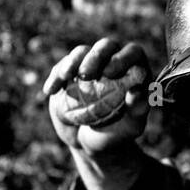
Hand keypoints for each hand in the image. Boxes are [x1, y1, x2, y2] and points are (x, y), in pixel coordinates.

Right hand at [43, 38, 152, 156]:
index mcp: (134, 72)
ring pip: (82, 52)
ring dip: (73, 61)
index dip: (122, 57)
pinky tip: (51, 90)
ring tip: (66, 76)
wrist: (90, 144)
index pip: (133, 53)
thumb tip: (136, 91)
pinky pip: (61, 68)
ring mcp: (89, 66)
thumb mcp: (131, 127)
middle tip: (86, 75)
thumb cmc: (117, 134)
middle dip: (96, 56)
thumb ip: (138, 110)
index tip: (110, 72)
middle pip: (106, 46)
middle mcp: (113, 62)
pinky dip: (56, 77)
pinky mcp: (69, 74)